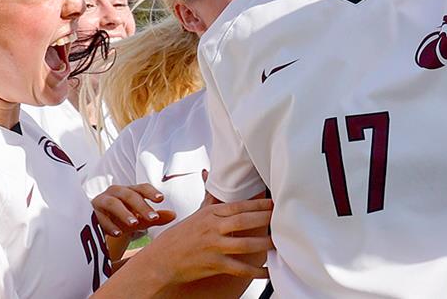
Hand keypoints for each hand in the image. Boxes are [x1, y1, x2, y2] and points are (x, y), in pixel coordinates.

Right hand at [93, 184, 172, 238]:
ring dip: (124, 213)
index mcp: (129, 191)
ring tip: (135, 224)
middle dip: (141, 206)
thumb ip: (156, 217)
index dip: (151, 192)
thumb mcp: (140, 218)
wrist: (98, 225)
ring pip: (112, 203)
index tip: (161, 199)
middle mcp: (115, 192)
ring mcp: (101, 201)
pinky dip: (108, 225)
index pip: (142, 187)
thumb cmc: (123, 219)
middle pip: (129, 195)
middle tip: (153, 217)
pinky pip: (97, 217)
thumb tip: (174, 215)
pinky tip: (118, 233)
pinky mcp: (89, 213)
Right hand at [134, 197, 273, 281]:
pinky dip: (255, 271)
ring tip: (281, 243)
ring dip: (265, 244)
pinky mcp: (213, 264)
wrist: (160, 261)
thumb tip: (210, 175)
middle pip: (244, 221)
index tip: (276, 203)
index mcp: (211, 214)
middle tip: (286, 219)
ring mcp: (213, 247)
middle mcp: (212, 228)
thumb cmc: (180, 237)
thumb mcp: (196, 215)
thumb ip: (211, 200)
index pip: (239, 206)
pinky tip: (268, 271)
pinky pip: (239, 268)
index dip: (260, 205)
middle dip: (266, 220)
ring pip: (244, 245)